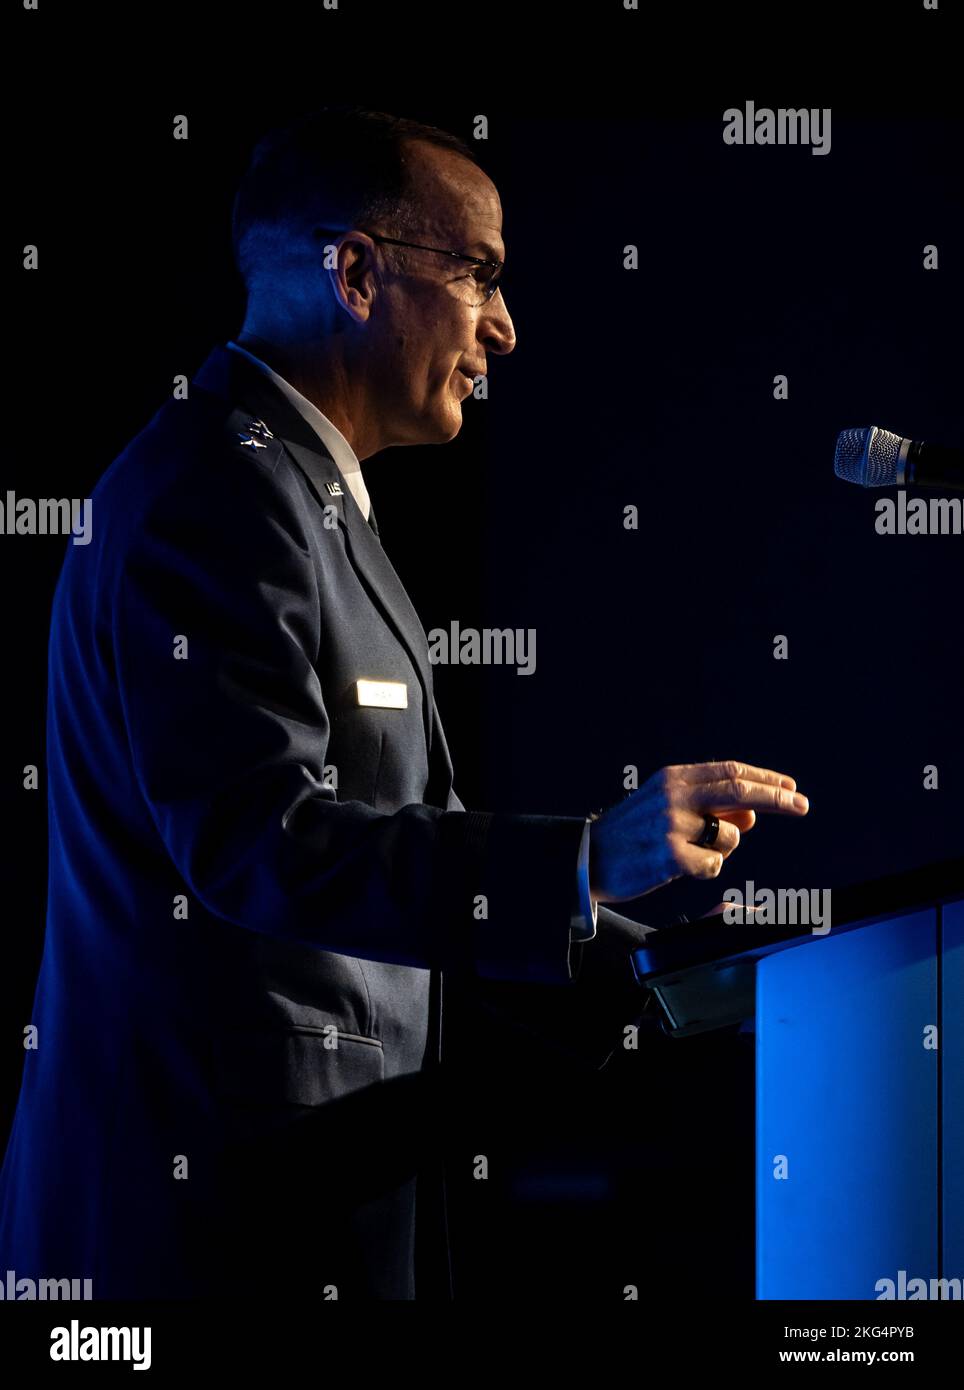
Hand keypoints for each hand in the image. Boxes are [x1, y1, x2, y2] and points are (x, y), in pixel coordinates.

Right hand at [588, 760, 807, 905]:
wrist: (589, 859)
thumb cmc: (634, 834)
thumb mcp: (668, 809)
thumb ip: (710, 806)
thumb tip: (752, 814)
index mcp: (674, 778)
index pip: (731, 771)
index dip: (765, 779)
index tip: (790, 787)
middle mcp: (674, 796)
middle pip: (740, 791)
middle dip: (777, 798)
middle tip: (802, 805)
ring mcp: (672, 826)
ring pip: (730, 835)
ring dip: (722, 847)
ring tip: (689, 851)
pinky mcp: (670, 857)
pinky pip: (714, 865)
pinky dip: (706, 868)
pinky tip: (679, 867)